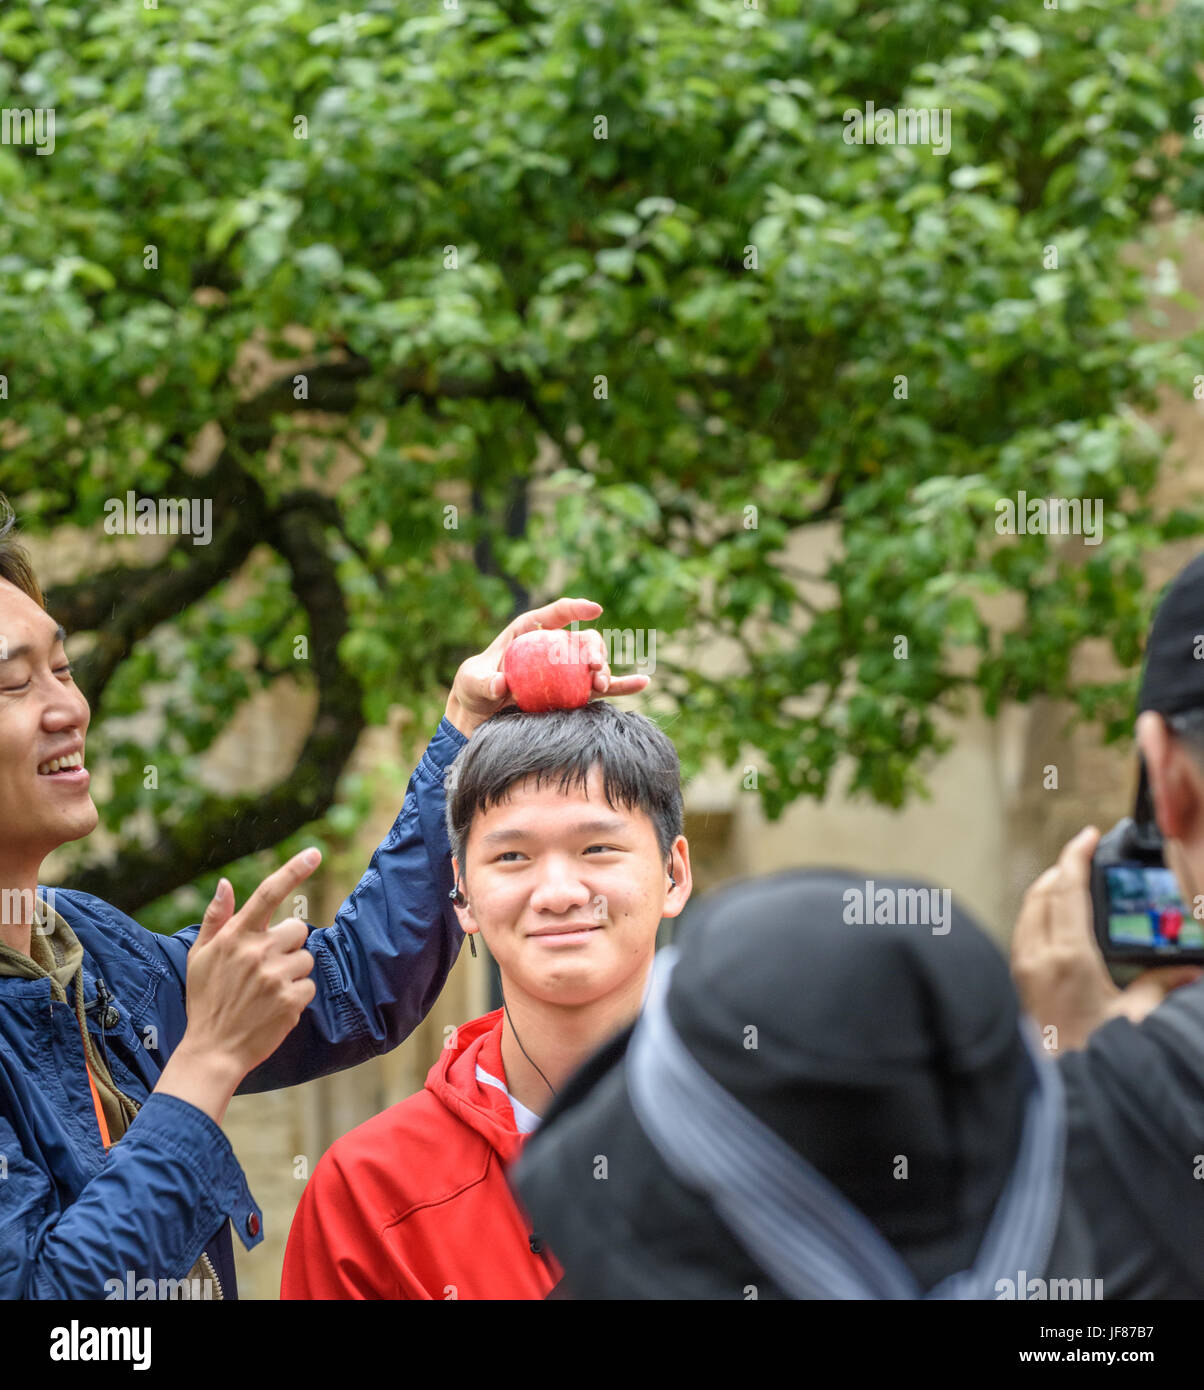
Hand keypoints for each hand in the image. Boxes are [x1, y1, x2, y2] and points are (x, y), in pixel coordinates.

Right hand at [178, 849, 321, 1080]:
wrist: (213, 1050)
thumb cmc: (205, 1000)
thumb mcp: (200, 956)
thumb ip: (216, 918)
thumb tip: (225, 883)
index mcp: (236, 936)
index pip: (268, 894)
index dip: (293, 870)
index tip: (315, 852)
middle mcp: (258, 951)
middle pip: (298, 929)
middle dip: (288, 944)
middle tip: (266, 966)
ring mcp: (276, 976)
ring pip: (306, 958)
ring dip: (293, 971)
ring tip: (267, 991)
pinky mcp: (291, 999)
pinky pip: (310, 985)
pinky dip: (297, 995)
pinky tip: (275, 1006)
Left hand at [444, 596, 650, 736]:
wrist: (481, 717)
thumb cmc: (474, 690)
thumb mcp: (471, 683)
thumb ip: (484, 682)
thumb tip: (502, 684)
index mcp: (529, 633)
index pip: (556, 614)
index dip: (576, 609)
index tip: (594, 610)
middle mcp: (554, 649)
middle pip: (582, 641)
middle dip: (594, 649)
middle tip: (593, 666)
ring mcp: (566, 672)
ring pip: (594, 664)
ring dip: (604, 670)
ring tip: (600, 683)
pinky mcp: (573, 693)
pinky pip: (603, 689)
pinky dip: (623, 686)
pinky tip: (643, 683)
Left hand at [1011, 826, 1202, 1052]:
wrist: (1058, 1092)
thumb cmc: (1097, 1055)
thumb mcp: (1138, 1017)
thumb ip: (1162, 985)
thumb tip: (1189, 968)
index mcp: (1069, 956)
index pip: (1067, 888)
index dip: (1076, 855)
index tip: (1087, 835)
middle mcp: (1038, 955)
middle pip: (1043, 892)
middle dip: (1063, 869)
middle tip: (1085, 860)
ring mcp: (1022, 967)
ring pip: (1028, 909)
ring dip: (1047, 890)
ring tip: (1071, 884)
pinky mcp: (1016, 980)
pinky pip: (1022, 931)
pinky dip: (1037, 914)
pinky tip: (1055, 921)